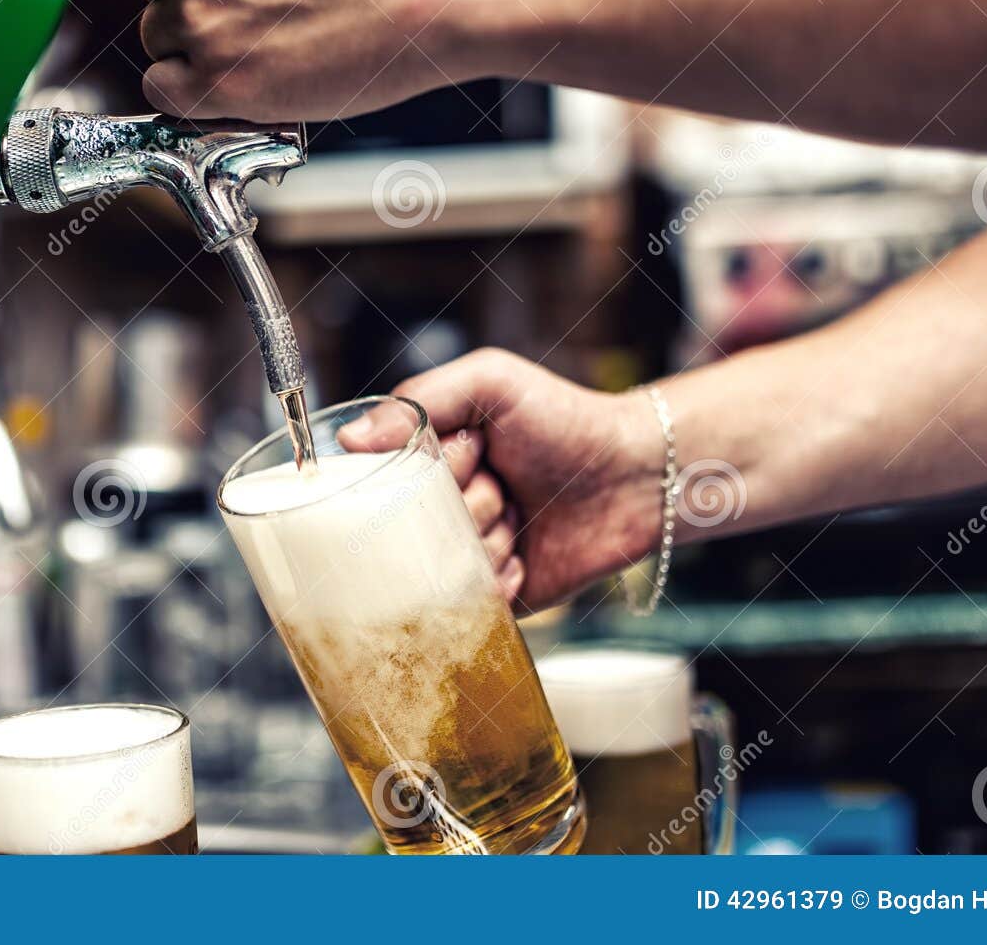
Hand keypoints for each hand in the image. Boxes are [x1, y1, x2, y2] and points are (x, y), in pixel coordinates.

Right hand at [340, 349, 662, 611]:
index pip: (387, 477)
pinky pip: (468, 603)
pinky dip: (497, 579)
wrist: (638, 477)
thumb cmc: (566, 420)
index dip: (429, 469)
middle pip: (410, 524)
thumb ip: (420, 400)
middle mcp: (439, 506)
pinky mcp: (491, 595)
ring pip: (438, 565)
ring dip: (485, 540)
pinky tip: (525, 555)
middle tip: (502, 485)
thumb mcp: (491, 382)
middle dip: (462, 504)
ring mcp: (463, 552)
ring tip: (520, 516)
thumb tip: (348, 438)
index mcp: (428, 458)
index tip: (473, 451)